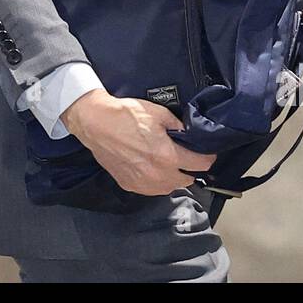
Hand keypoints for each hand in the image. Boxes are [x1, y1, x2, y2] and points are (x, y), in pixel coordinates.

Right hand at [61, 89, 215, 195]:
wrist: (96, 123)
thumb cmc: (124, 116)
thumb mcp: (158, 113)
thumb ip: (177, 125)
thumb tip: (187, 133)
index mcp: (167, 156)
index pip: (200, 165)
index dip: (207, 158)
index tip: (206, 154)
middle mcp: (157, 175)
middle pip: (186, 180)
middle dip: (189, 169)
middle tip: (185, 156)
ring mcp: (142, 183)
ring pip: (169, 187)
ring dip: (173, 177)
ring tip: (167, 162)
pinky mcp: (129, 185)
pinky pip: (151, 188)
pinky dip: (155, 181)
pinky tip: (150, 167)